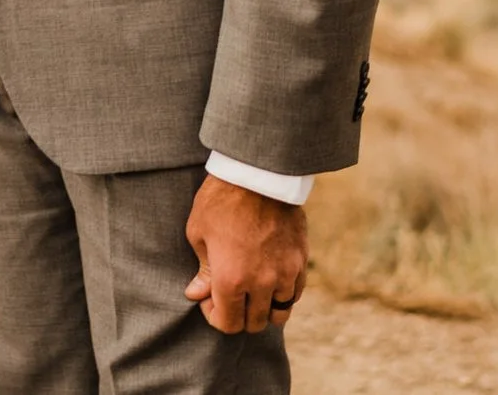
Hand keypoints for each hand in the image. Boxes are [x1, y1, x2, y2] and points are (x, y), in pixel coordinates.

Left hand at [183, 175, 308, 333]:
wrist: (258, 174)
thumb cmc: (220, 200)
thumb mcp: (199, 233)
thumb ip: (203, 270)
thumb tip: (197, 293)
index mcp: (231, 280)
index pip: (228, 324)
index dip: (215, 317)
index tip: (208, 299)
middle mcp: (261, 283)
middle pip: (254, 323)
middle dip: (239, 316)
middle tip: (228, 295)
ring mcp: (285, 273)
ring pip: (279, 313)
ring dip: (264, 308)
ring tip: (252, 291)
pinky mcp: (300, 261)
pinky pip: (295, 294)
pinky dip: (283, 295)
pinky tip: (270, 280)